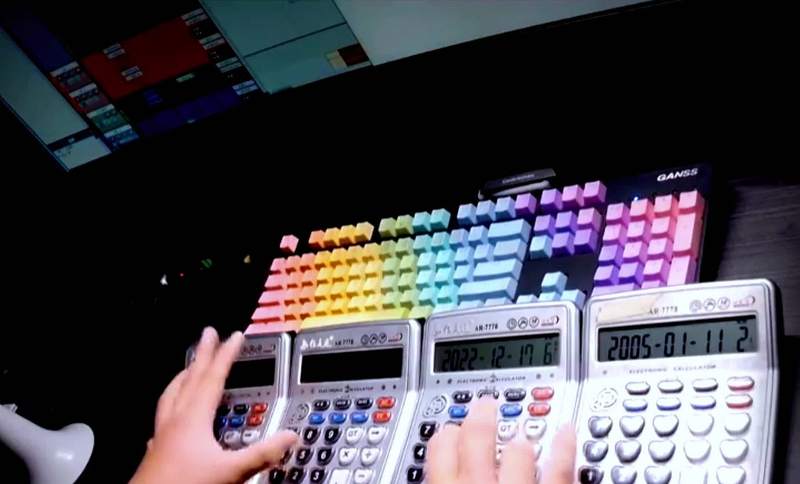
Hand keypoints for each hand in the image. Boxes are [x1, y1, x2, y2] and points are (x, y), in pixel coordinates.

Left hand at [130, 327, 297, 483]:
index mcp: (193, 419)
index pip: (213, 378)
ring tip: (188, 367)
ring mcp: (162, 436)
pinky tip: (168, 419)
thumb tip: (289, 437)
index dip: (226, 355)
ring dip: (183, 377)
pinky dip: (169, 409)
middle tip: (208, 333)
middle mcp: (174, 421)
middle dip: (202, 355)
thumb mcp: (231, 472)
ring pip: (172, 396)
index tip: (235, 335)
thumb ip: (261, 453)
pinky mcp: (155, 452)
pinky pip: (162, 419)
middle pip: (190, 379)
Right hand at [427, 397, 575, 483]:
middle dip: (480, 415)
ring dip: (520, 437)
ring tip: (522, 429)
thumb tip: (439, 478)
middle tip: (485, 405)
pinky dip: (565, 447)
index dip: (445, 436)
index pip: (439, 448)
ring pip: (519, 449)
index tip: (450, 434)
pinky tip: (567, 432)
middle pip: (477, 436)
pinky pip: (561, 469)